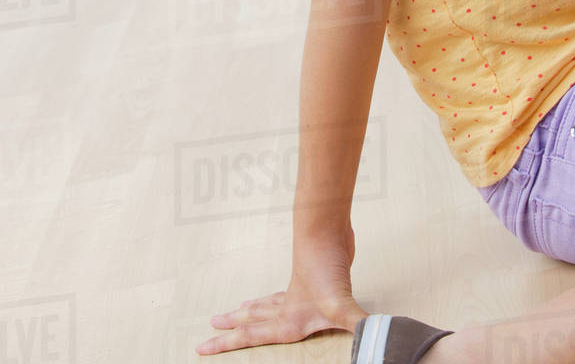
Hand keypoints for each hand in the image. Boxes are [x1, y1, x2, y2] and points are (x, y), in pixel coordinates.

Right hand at [195, 226, 367, 354]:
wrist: (327, 227)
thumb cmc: (329, 266)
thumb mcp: (343, 305)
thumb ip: (359, 325)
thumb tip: (374, 340)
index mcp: (288, 319)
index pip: (252, 336)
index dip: (226, 345)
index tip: (200, 348)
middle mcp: (289, 307)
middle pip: (253, 319)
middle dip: (231, 328)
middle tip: (209, 329)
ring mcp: (300, 291)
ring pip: (268, 303)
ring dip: (252, 308)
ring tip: (240, 307)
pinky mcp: (312, 279)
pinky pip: (286, 292)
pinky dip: (276, 296)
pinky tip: (286, 294)